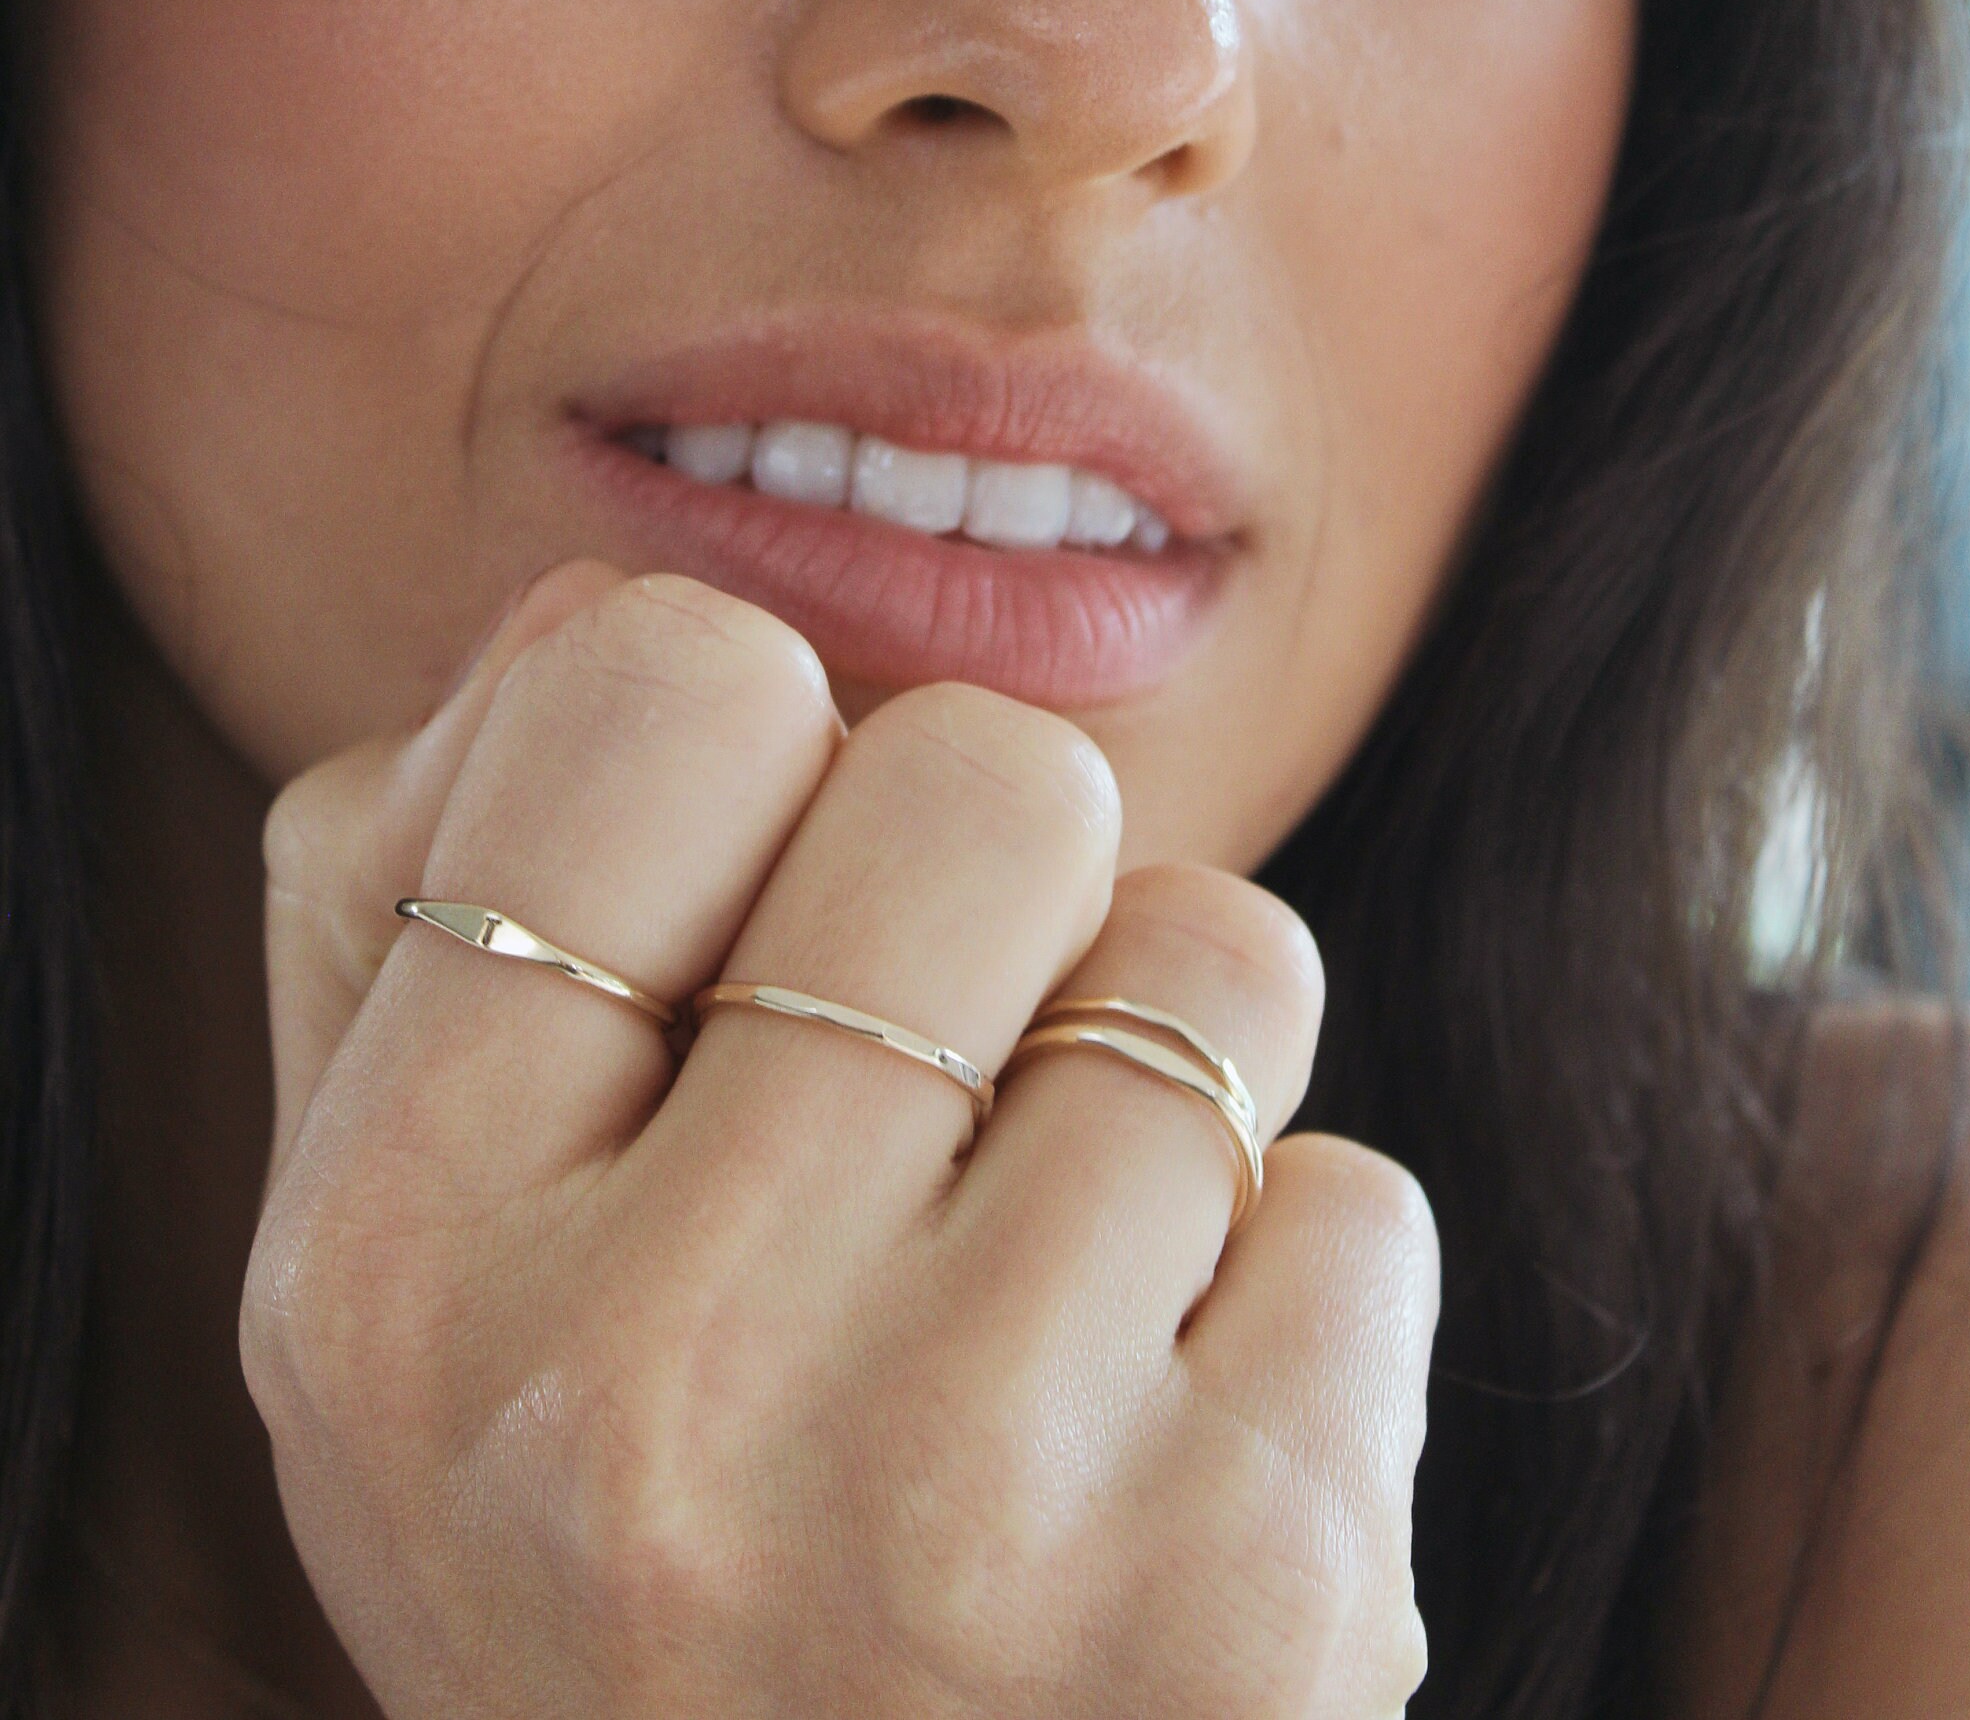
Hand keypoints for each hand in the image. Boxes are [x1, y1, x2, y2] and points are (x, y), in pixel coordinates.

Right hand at [248, 566, 1436, 1716]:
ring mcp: (958, 1499)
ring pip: (1217, 952)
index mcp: (388, 1259)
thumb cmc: (618, 1567)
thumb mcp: (405, 1276)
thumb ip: (417, 901)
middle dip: (997, 901)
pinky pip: (1360, 1197)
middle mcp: (642, 1389)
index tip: (739, 941)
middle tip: (918, 1133)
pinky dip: (1288, 1307)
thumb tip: (602, 594)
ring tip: (1036, 1314)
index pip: (665, 673)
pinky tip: (1149, 1475)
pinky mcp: (1248, 1595)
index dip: (754, 760)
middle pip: (993, 768)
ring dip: (1160, 1089)